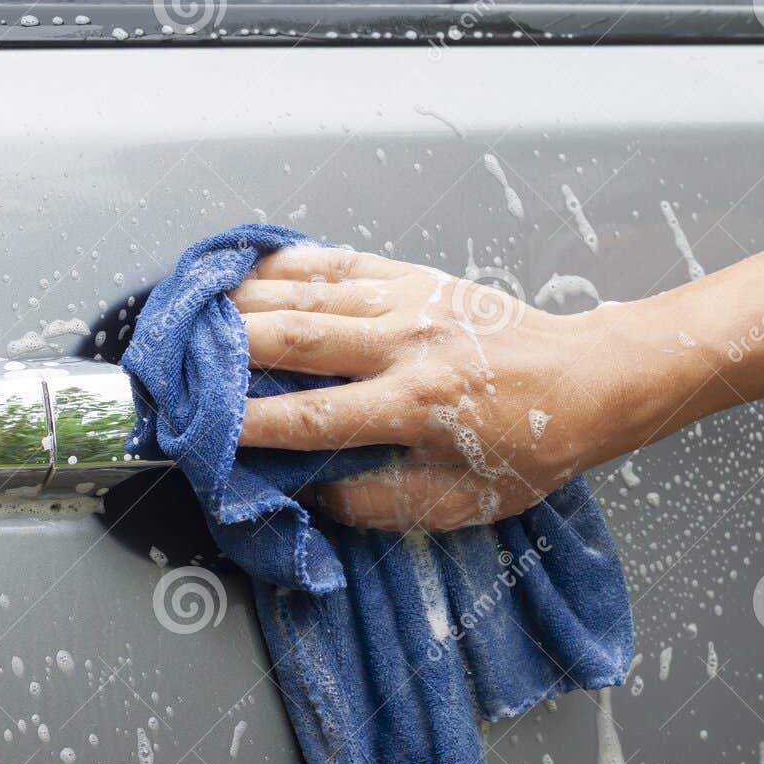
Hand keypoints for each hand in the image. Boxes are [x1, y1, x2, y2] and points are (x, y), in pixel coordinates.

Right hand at [232, 245, 704, 529]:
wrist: (584, 380)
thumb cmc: (528, 447)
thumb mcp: (460, 503)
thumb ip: (378, 502)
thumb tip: (308, 496)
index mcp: (417, 407)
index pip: (313, 417)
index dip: (251, 425)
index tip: (206, 432)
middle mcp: (407, 346)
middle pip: (296, 338)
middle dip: (227, 349)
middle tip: (178, 360)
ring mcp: (409, 302)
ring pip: (308, 292)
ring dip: (244, 300)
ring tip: (193, 311)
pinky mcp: (415, 276)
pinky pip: (339, 261)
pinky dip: (288, 264)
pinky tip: (248, 270)